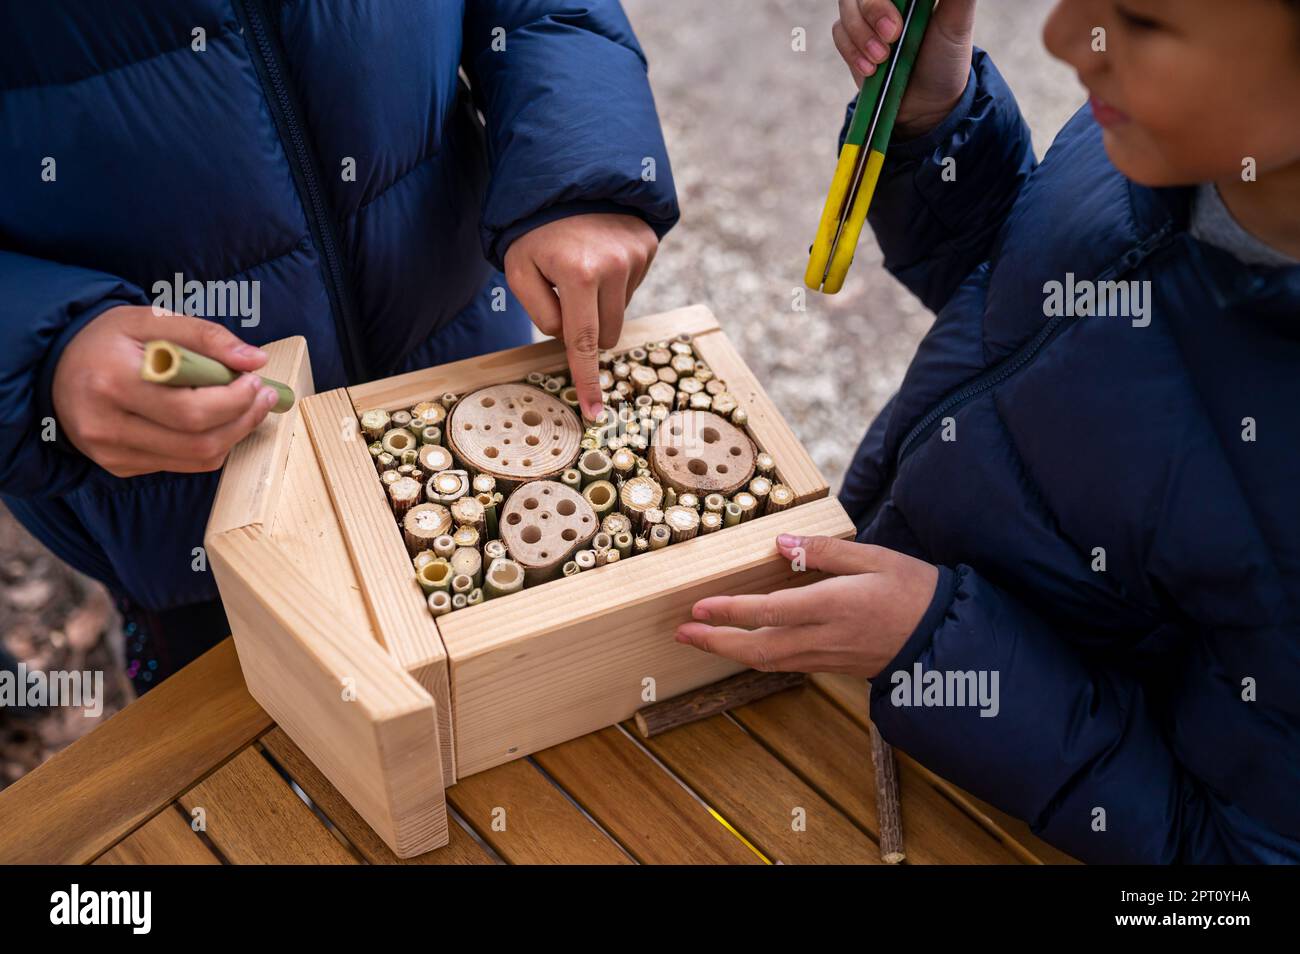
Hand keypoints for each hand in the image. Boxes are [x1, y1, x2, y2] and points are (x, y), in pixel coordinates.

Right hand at [52, 306, 279, 477]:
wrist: (55, 367)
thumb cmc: (108, 340)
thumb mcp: (150, 320)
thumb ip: (205, 335)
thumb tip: (255, 359)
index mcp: (112, 382)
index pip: (190, 410)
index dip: (234, 401)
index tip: (255, 380)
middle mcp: (107, 425)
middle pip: (198, 441)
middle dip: (243, 419)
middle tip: (264, 395)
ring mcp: (111, 453)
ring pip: (195, 459)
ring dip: (234, 435)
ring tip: (249, 407)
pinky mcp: (119, 467)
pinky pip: (181, 464)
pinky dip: (209, 444)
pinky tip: (217, 421)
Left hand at [504, 213, 658, 420]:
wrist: (566, 175)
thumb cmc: (535, 228)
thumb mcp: (519, 269)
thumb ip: (541, 312)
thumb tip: (569, 337)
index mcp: (578, 275)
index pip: (583, 342)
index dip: (587, 380)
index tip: (595, 412)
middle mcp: (614, 266)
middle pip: (607, 333)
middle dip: (587, 330)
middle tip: (566, 297)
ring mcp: (636, 255)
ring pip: (621, 310)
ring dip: (601, 302)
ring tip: (582, 265)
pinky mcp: (648, 245)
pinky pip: (633, 285)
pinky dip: (615, 280)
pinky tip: (600, 253)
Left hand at [675, 534, 938, 677]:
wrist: (944, 637)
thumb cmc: (913, 590)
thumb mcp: (875, 557)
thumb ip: (825, 552)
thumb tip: (781, 544)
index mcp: (833, 605)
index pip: (769, 611)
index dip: (730, 611)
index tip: (699, 607)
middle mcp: (824, 637)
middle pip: (758, 646)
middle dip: (715, 641)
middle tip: (682, 634)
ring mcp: (826, 656)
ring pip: (768, 661)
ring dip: (730, 652)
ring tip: (699, 641)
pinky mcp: (831, 665)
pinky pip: (784, 664)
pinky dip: (755, 657)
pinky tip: (741, 648)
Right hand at [833, 0, 976, 138]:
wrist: (925, 103)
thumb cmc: (945, 60)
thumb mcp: (957, 24)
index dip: (884, 0)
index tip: (899, 23)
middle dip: (874, 10)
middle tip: (893, 35)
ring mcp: (867, 17)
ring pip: (848, 8)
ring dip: (861, 34)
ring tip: (882, 58)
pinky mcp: (852, 39)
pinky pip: (839, 33)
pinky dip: (852, 51)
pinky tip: (870, 69)